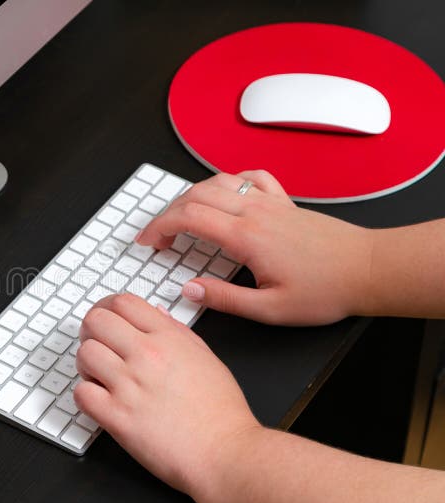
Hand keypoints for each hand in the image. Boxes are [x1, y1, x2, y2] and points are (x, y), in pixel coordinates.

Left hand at [74, 293, 259, 494]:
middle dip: (91, 331)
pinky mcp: (117, 417)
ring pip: (84, 353)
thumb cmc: (220, 412)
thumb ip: (176, 331)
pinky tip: (101, 401)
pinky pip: (81, 393)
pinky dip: (86, 396)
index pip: (122, 302)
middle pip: (95, 321)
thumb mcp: (206, 357)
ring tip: (100, 376)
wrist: (224, 453)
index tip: (106, 319)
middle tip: (98, 346)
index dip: (107, 307)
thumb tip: (155, 313)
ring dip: (87, 364)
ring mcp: (130, 385)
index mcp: (168, 338)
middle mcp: (146, 356)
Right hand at [137, 170, 375, 324]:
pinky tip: (226, 193)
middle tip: (158, 236)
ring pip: (218, 182)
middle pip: (196, 196)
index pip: (188, 218)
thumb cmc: (325, 291)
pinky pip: (251, 177)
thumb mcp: (269, 310)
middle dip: (167, 212)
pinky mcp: (284, 202)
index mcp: (246, 237)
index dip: (160, 227)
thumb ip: (224, 299)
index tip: (148, 240)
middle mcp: (255, 213)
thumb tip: (190, 290)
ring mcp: (270, 203)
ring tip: (181, 217)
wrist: (368, 270)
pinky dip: (230, 181)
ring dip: (192, 196)